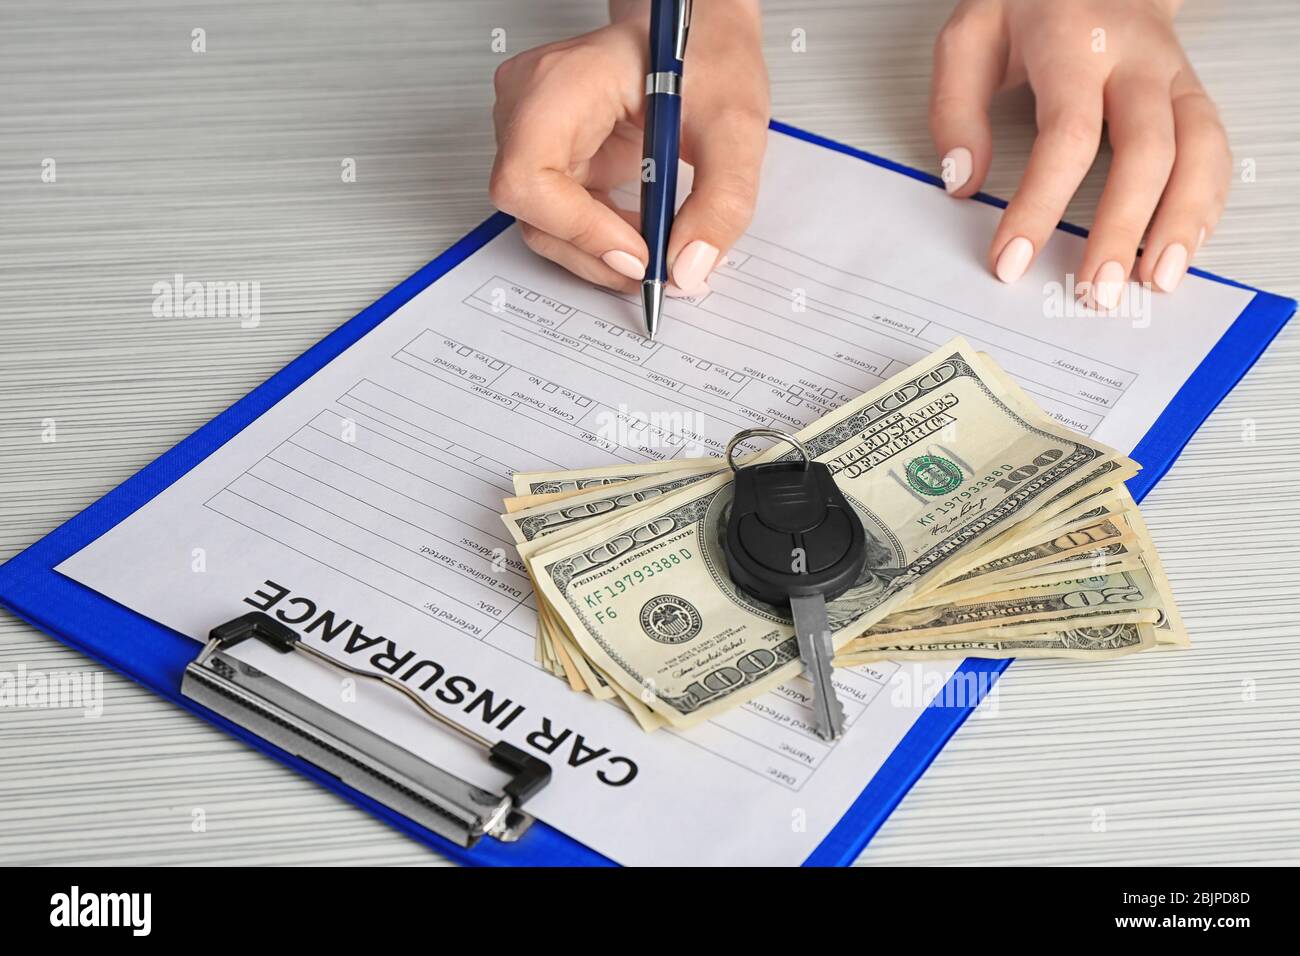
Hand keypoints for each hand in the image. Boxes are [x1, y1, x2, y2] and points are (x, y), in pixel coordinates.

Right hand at [489, 0, 769, 295]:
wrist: (698, 32)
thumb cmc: (705, 51)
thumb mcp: (735, 124)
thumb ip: (721, 201)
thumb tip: (689, 269)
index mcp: (562, 81)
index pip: (529, 176)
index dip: (579, 229)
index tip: (638, 253)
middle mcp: (530, 106)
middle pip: (532, 211)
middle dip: (595, 252)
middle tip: (657, 269)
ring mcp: (534, 134)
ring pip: (542, 224)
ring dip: (599, 253)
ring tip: (655, 253)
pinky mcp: (551, 158)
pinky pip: (559, 218)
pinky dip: (601, 239)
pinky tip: (641, 236)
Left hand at [930, 0, 1230, 305]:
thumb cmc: (1029, 5)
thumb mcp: (969, 37)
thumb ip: (955, 109)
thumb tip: (961, 181)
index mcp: (1075, 44)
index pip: (1067, 136)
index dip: (1040, 206)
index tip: (1011, 260)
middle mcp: (1136, 60)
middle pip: (1147, 151)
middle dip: (1122, 229)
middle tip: (1097, 290)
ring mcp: (1173, 76)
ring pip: (1199, 151)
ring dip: (1181, 223)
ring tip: (1155, 282)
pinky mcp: (1191, 93)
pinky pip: (1214, 149)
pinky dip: (1205, 204)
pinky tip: (1181, 248)